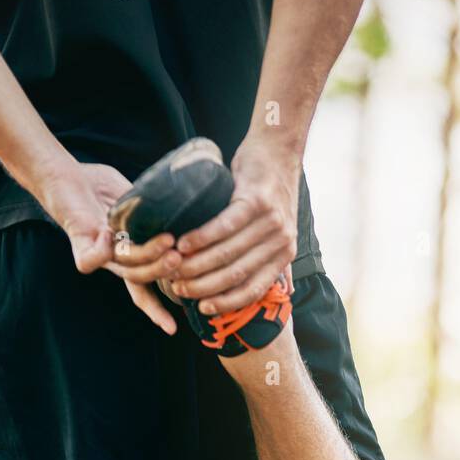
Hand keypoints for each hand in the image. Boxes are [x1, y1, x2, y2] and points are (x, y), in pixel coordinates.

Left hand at [40, 162, 181, 333]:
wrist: (66, 174)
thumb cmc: (100, 187)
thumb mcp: (138, 202)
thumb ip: (157, 214)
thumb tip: (185, 218)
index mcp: (130, 254)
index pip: (146, 287)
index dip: (157, 309)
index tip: (173, 328)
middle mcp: (115, 260)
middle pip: (141, 279)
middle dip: (163, 272)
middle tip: (178, 258)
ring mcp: (98, 254)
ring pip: (125, 270)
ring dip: (147, 257)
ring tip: (166, 241)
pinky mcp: (80, 243)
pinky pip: (92, 260)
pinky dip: (102, 249)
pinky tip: (108, 231)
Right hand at [170, 136, 299, 314]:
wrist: (278, 150)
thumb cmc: (270, 193)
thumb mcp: (280, 230)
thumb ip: (278, 260)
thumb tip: (283, 291)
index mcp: (285, 254)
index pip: (253, 289)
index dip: (226, 303)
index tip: (202, 309)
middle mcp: (281, 241)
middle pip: (235, 274)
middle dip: (203, 286)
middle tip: (178, 287)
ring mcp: (269, 221)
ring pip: (226, 252)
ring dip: (196, 263)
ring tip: (174, 267)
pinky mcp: (255, 201)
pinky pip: (223, 226)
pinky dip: (200, 238)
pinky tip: (182, 243)